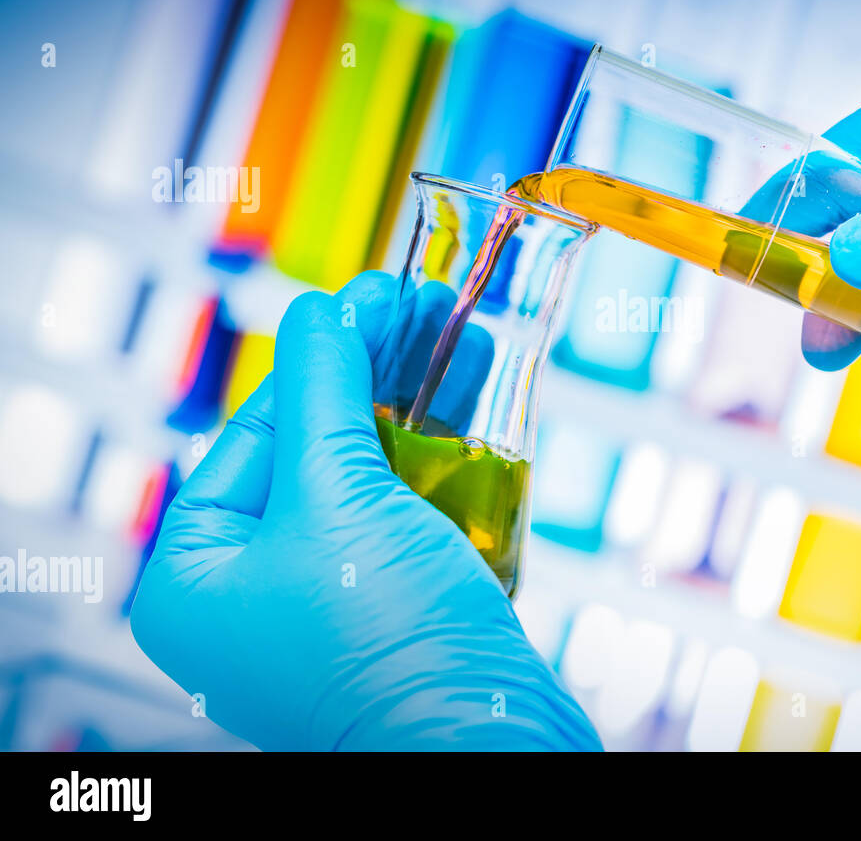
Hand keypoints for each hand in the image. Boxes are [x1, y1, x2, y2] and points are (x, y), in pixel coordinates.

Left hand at [130, 271, 600, 750]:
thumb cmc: (387, 644)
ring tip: (463, 344)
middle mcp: (250, 595)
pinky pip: (406, 520)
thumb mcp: (339, 498)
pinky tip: (473, 416)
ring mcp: (322, 608)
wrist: (484, 744)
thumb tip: (321, 312)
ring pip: (369, 481)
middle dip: (375, 377)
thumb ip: (323, 393)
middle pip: (315, 451)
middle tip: (421, 307)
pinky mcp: (390, 614)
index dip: (319, 357)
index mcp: (196, 578)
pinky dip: (438, 468)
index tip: (371, 296)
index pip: (255, 434)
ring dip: (418, 411)